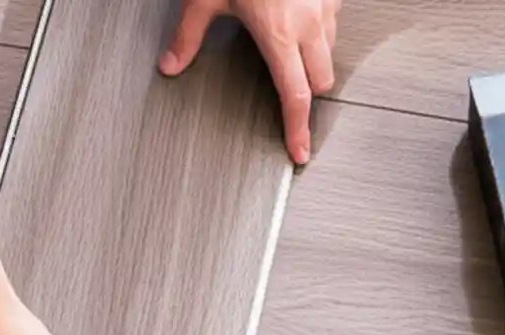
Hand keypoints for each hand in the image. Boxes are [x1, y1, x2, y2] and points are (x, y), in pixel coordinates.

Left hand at [158, 0, 341, 164]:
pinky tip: (298, 19)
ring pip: (331, 52)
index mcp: (279, 34)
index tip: (300, 150)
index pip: (295, 96)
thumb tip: (170, 65)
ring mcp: (327, 5)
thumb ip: (189, 34)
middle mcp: (310, 23)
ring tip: (290, 53)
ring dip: (314, 61)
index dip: (297, 128)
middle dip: (308, 92)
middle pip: (322, 81)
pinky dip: (320, 31)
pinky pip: (334, 22)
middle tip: (288, 95)